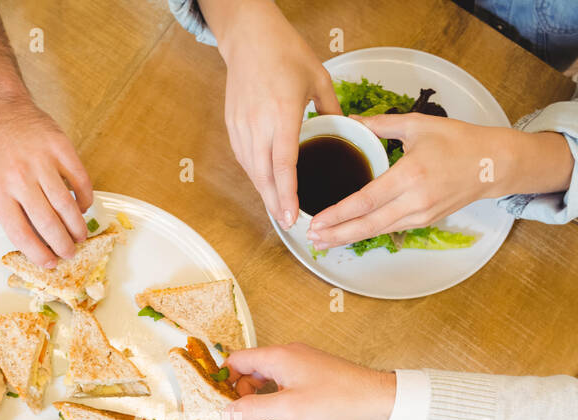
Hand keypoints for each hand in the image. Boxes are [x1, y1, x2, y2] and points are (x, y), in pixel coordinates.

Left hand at [0, 97, 93, 266]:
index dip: (38, 253)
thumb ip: (13, 210)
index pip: (21, 232)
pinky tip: (83, 207)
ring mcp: (41, 161)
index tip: (49, 263)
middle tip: (70, 254)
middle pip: (47, 223)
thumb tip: (39, 242)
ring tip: (80, 236)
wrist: (2, 112)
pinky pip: (80, 181)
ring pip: (66, 205)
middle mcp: (19, 178)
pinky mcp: (60, 148)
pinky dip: (85, 198)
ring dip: (76, 226)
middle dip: (62, 245)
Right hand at [211, 0, 340, 226]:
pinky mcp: (232, 124)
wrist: (250, 37)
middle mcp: (258, 124)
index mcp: (282, 114)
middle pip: (264, 176)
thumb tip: (345, 131)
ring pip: (252, 170)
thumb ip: (333, 109)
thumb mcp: (319, 78)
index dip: (287, 194)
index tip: (293, 215)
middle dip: (275, 203)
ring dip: (264, 192)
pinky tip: (265, 184)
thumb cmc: (285, 53)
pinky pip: (243, 157)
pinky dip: (254, 174)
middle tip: (288, 224)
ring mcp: (242, 125)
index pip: (284, 165)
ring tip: (278, 210)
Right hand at [223, 343, 395, 419]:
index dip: (223, 380)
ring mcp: (300, 363)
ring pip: (266, 376)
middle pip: (249, 368)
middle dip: (240, 392)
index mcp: (278, 356)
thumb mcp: (287, 408)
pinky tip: (278, 413)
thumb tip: (226, 413)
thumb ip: (252, 409)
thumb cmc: (337, 399)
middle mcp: (288, 354)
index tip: (218, 399)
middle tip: (239, 415)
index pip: (236, 360)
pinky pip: (282, 381)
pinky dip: (274, 396)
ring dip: (257, 396)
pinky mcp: (311, 374)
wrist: (373, 399)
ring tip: (259, 418)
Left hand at [308, 113, 503, 247]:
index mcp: (410, 175)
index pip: (366, 201)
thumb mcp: (417, 125)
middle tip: (311, 238)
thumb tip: (350, 121)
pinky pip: (390, 229)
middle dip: (337, 234)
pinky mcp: (425, 221)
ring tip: (323, 242)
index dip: (338, 214)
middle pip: (368, 225)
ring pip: (378, 231)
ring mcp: (422, 215)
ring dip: (348, 237)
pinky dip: (367, 232)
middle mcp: (415, 201)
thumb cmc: (458, 141)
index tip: (316, 219)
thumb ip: (380, 124)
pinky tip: (350, 233)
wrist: (493, 164)